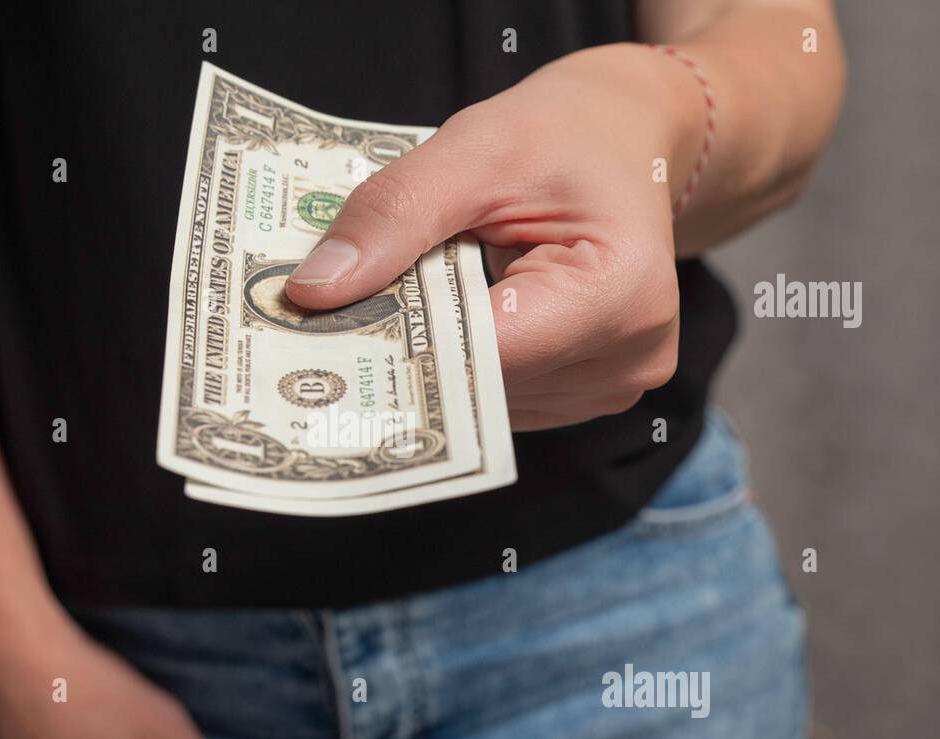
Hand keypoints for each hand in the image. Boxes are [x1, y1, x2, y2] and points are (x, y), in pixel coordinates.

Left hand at [285, 43, 702, 430]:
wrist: (626, 138)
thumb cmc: (563, 135)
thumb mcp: (472, 151)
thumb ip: (393, 216)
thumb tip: (312, 292)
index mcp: (619, 293)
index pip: (485, 352)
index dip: (400, 343)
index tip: (324, 330)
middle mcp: (627, 358)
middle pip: (480, 384)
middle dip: (410, 347)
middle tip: (342, 308)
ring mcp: (613, 385)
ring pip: (483, 401)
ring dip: (438, 354)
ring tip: (420, 292)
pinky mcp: (591, 394)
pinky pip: (501, 396)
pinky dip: (465, 359)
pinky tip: (454, 313)